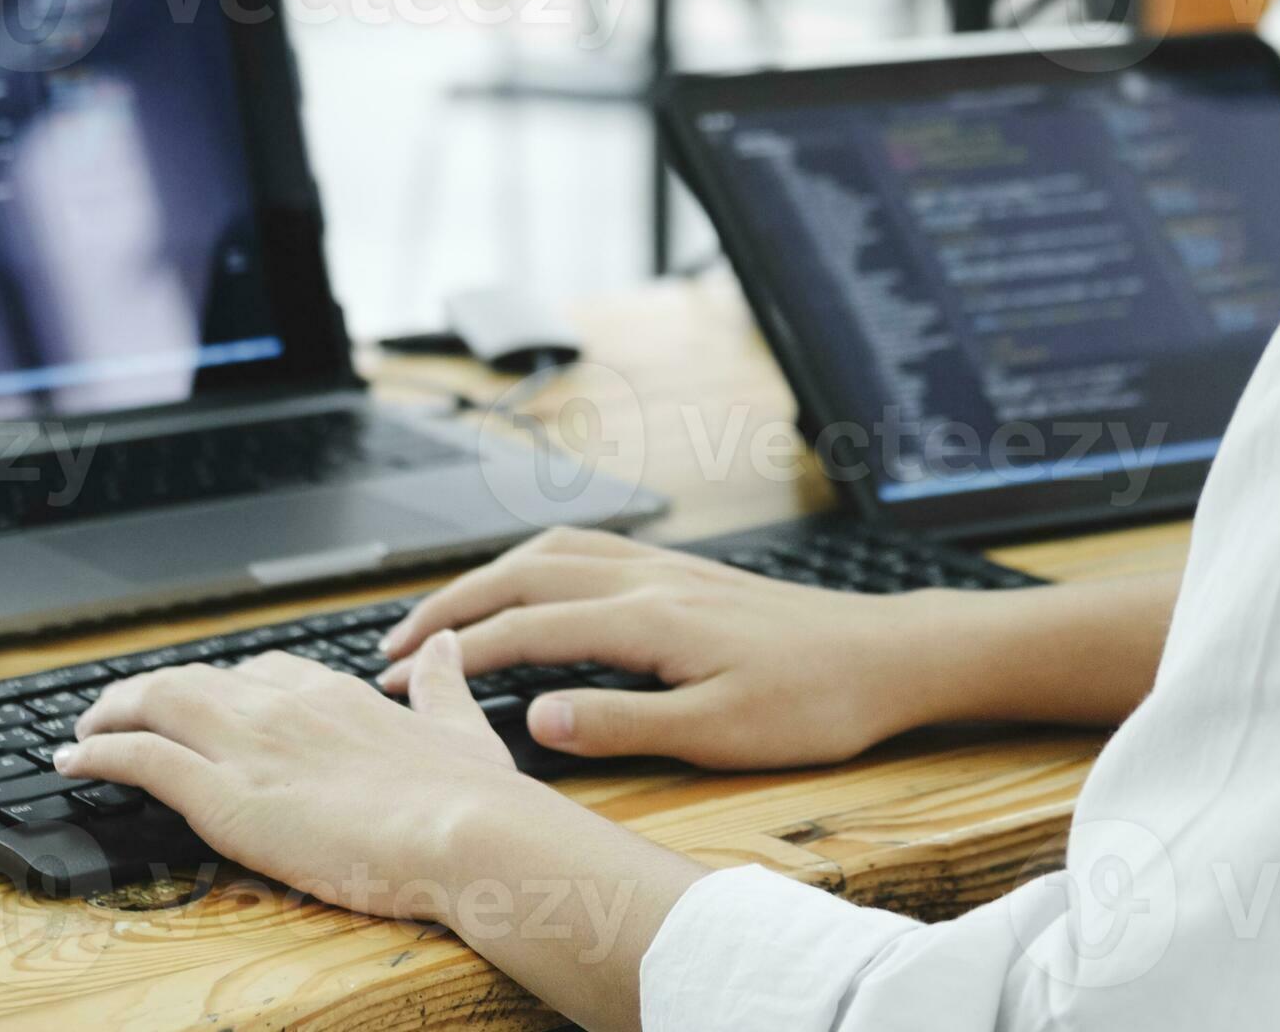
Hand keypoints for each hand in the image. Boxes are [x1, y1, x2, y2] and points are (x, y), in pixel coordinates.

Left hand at [55, 632, 545, 919]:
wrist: (468, 830)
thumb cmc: (474, 795)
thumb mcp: (462, 725)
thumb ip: (442, 684)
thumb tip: (439, 646)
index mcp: (336, 692)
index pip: (260, 671)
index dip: (222, 686)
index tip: (203, 701)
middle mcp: (284, 705)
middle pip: (194, 679)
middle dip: (147, 692)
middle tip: (119, 713)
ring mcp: (251, 747)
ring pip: (156, 704)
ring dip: (111, 712)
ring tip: (85, 732)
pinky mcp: (226, 795)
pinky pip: (142, 759)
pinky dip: (99, 754)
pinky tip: (75, 761)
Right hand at [373, 527, 951, 768]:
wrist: (887, 655)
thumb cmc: (813, 703)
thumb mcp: (717, 734)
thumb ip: (622, 724)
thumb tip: (534, 719)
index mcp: (650, 618)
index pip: (526, 628)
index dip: (457, 655)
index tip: (402, 683)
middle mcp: (651, 577)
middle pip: (523, 571)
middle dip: (450, 605)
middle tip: (391, 645)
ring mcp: (669, 567)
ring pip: (553, 549)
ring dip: (488, 576)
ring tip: (443, 615)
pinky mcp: (686, 572)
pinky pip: (590, 545)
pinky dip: (537, 559)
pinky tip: (532, 581)